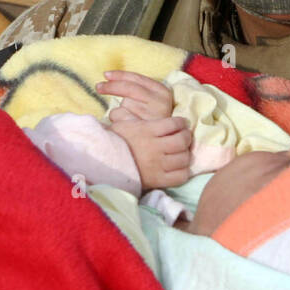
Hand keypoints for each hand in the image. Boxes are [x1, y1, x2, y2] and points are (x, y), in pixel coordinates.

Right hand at [97, 70, 190, 190]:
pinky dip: (183, 171)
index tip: (181, 123)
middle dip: (186, 136)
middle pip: (182, 140)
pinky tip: (178, 167)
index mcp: (147, 130)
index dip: (181, 122)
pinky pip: (180, 176)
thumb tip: (147, 109)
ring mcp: (157, 164)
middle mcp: (154, 147)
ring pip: (183, 158)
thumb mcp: (125, 124)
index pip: (174, 123)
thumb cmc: (114, 141)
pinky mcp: (158, 180)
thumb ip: (141, 119)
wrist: (103, 164)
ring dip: (185, 153)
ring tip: (182, 151)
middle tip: (184, 135)